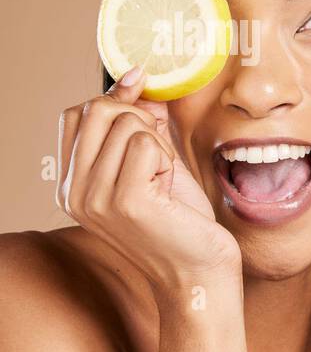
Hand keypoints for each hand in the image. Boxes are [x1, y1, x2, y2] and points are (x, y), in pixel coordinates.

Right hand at [57, 66, 240, 290]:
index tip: (145, 105)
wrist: (199, 272)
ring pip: (127, 123)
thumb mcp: (155, 164)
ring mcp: (94, 198)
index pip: (76, 114)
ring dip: (159, 144)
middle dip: (140, 119)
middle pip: (97, 109)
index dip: (114, 99)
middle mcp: (72, 192)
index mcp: (70, 184)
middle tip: (160, 155)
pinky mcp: (125, 201)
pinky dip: (168, 158)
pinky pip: (148, 143)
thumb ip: (140, 125)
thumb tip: (135, 78)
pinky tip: (170, 189)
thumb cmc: (181, 221)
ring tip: (165, 180)